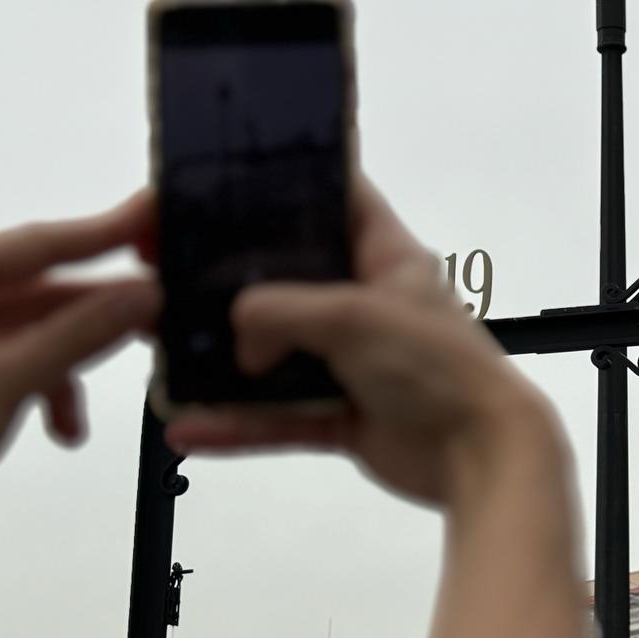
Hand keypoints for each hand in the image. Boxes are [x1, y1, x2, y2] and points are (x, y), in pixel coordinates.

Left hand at [0, 193, 158, 484]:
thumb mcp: (1, 384)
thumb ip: (76, 336)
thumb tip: (142, 295)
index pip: (38, 243)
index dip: (104, 228)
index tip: (158, 212)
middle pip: (44, 288)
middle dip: (103, 309)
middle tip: (164, 308)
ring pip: (40, 331)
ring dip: (78, 361)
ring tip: (123, 376)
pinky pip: (23, 365)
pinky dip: (51, 392)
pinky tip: (65, 428)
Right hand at [165, 175, 559, 507]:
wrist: (483, 454)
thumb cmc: (433, 365)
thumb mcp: (354, 316)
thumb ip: (280, 311)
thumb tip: (238, 337)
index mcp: (385, 258)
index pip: (335, 199)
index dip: (280, 184)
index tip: (212, 183)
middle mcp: (367, 303)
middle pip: (287, 278)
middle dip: (225, 278)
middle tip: (155, 270)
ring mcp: (356, 363)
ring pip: (275, 354)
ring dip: (220, 358)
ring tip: (158, 350)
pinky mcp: (348, 416)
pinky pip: (281, 417)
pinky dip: (239, 424)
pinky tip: (187, 429)